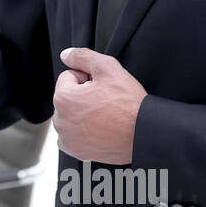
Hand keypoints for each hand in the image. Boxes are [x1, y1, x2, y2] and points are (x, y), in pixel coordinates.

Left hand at [52, 47, 145, 164]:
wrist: (144, 134)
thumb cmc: (129, 104)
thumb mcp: (108, 68)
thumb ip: (83, 56)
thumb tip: (66, 55)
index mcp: (63, 99)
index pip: (69, 76)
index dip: (88, 78)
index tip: (103, 88)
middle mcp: (60, 121)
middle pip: (69, 97)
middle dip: (84, 96)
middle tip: (106, 102)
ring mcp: (68, 138)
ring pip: (72, 115)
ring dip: (84, 113)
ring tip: (106, 116)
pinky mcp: (77, 151)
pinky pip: (74, 135)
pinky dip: (85, 131)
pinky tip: (101, 129)